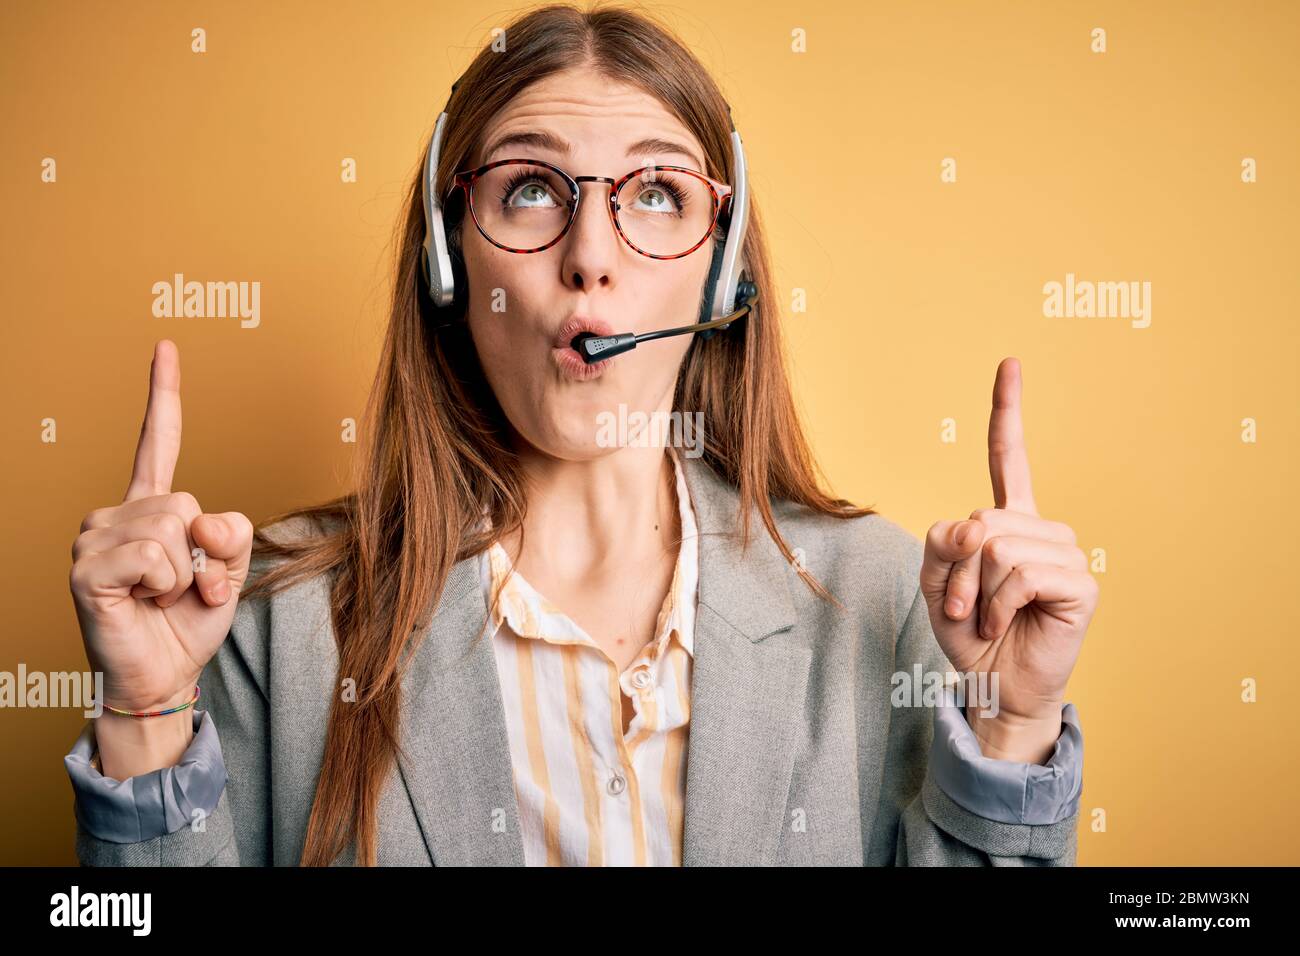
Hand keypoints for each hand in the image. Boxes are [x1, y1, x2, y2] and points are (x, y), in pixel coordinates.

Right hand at [70, 340, 253, 716]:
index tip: (164, 347)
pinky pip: (153, 555)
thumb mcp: (229, 570)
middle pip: (187, 501)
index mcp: (152, 508)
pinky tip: (144, 601)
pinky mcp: (86, 569)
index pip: (159, 443)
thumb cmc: (189, 621)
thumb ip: (230, 533)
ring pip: (173, 527)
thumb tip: (200, 521)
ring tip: (164, 597)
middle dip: (205, 553)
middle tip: (186, 587)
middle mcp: (116, 515)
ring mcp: (95, 539)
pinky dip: (166, 583)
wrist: (164, 675)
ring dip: (187, 573)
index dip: (163, 395)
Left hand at [919, 358, 1098, 762]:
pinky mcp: (1080, 584)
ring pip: (997, 547)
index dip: (1008, 412)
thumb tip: (976, 528)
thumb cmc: (968, 633)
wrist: (992, 685)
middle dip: (956, 570)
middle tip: (963, 607)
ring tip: (986, 617)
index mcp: (1007, 521)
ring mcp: (1065, 554)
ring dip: (975, 592)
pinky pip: (1019, 575)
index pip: (1007, 458)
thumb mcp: (934, 581)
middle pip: (980, 521)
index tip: (1010, 364)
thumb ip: (941, 542)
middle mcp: (1041, 530)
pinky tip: (1008, 622)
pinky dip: (997, 605)